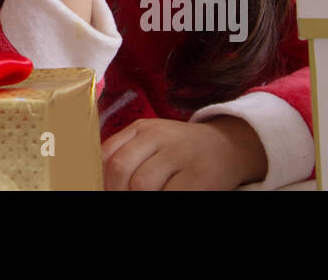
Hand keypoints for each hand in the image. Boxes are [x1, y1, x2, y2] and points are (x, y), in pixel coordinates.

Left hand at [101, 116, 267, 189]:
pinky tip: (169, 196)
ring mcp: (180, 154)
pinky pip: (170, 194)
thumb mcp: (152, 142)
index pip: (106, 153)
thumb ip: (127, 154)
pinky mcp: (199, 175)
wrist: (227, 146)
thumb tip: (100, 180)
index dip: (100, 178)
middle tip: (126, 196)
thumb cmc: (180, 151)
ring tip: (151, 195)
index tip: (104, 190)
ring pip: (142, 184)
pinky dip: (164, 198)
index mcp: (141, 128)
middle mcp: (158, 136)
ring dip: (140, 196)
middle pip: (120, 169)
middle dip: (117, 191)